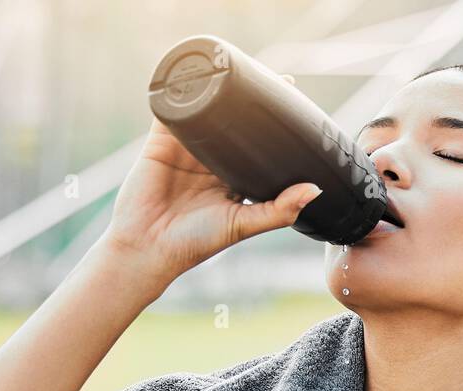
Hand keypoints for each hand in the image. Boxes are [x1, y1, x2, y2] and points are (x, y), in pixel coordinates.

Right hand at [101, 73, 321, 285]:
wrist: (148, 248)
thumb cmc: (194, 243)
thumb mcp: (243, 225)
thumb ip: (279, 210)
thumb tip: (315, 190)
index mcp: (233, 179)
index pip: (258, 146)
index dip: (272, 127)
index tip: (294, 105)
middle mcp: (212, 161)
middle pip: (235, 123)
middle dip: (251, 101)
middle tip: (275, 80)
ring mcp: (186, 148)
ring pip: (207, 111)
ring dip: (220, 90)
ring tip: (240, 70)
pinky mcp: (161, 141)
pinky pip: (173, 110)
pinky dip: (183, 91)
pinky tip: (197, 75)